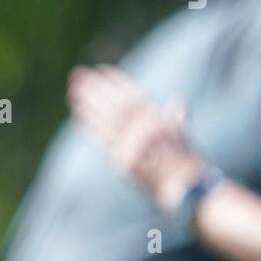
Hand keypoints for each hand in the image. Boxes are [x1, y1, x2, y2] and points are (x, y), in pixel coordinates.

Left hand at [66, 64, 203, 212]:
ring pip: (106, 119)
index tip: (100, 68)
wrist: (188, 192)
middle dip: (95, 88)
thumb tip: (179, 101)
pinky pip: (103, 141)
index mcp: (160, 120)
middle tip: (78, 74)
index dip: (116, 80)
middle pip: (115, 104)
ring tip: (72, 91)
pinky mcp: (124, 162)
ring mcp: (135, 145)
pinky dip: (90, 127)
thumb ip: (177, 118)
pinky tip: (77, 115)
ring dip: (88, 104)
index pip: (133, 95)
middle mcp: (147, 129)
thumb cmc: (187, 164)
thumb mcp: (184, 137)